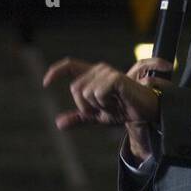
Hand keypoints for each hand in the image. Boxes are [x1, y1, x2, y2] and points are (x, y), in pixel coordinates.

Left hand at [43, 56, 168, 131]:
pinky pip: (97, 93)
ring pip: (85, 93)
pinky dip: (105, 104)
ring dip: (98, 106)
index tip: (45, 83)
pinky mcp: (115, 78)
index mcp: (93, 76)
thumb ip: (79, 118)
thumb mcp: (97, 117)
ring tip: (113, 106)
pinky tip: (118, 102)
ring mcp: (107, 72)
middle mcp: (99, 70)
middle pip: (75, 89)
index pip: (70, 66)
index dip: (56, 71)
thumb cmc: (124, 110)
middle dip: (85, 106)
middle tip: (104, 110)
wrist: (145, 113)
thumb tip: (58, 124)